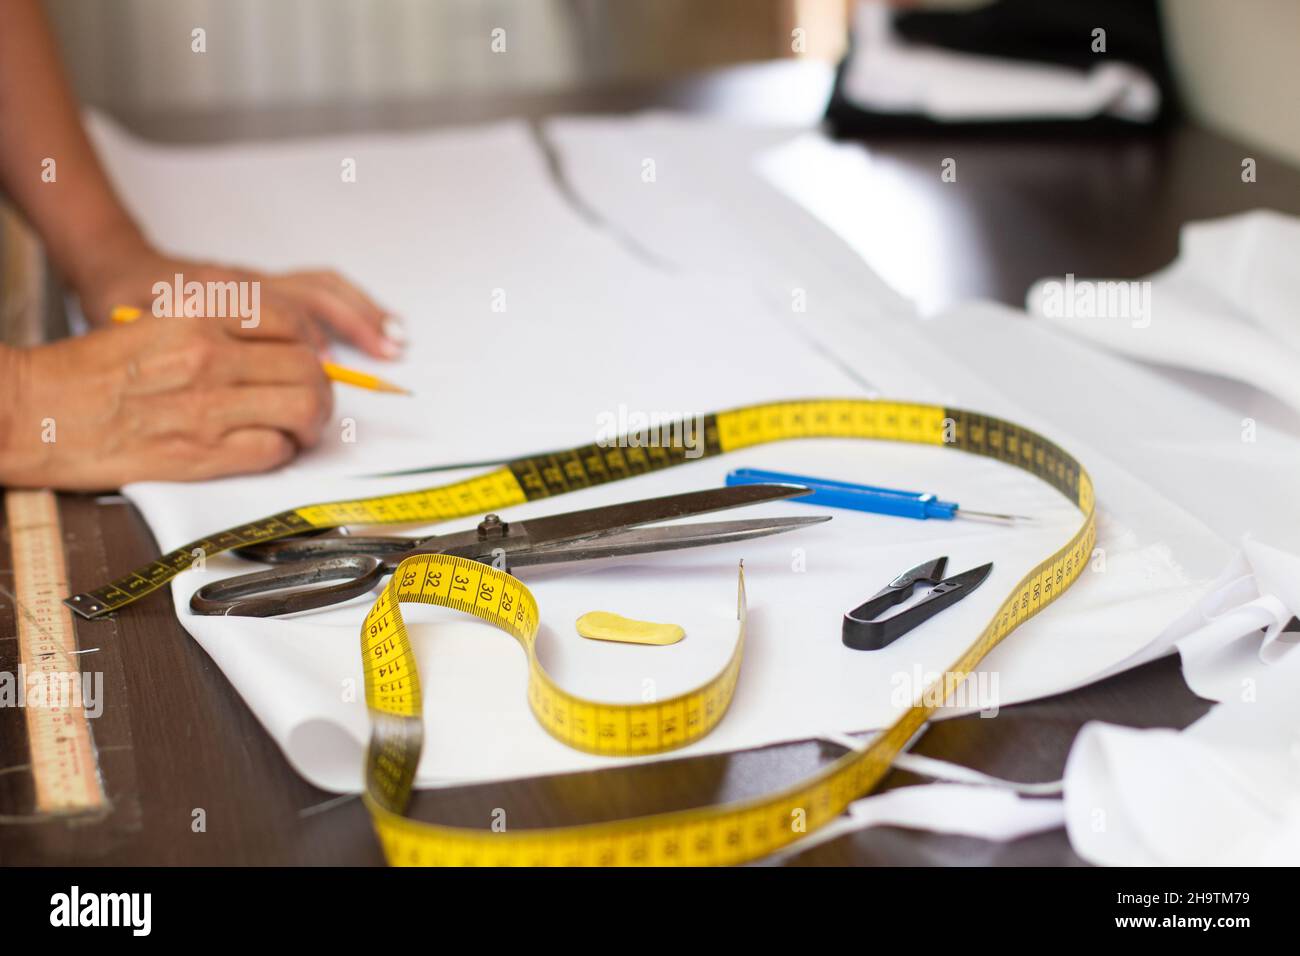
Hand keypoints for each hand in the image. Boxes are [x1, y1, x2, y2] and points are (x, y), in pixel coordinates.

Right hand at [0, 314, 332, 489]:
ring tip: (299, 429)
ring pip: (303, 410)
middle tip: (313, 400)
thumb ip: (218, 328)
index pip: (293, 322)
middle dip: (322, 389)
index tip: (312, 359)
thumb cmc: (89, 371)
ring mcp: (207, 406)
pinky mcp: (200, 453)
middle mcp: (208, 355)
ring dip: (311, 424)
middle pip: (309, 369)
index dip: (313, 346)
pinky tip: (267, 448)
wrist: (31, 409)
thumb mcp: (157, 321)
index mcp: (197, 315)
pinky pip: (274, 450)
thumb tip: (281, 349)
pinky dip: (281, 451)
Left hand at [75, 246, 405, 359]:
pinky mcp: (264, 286)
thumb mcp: (138, 324)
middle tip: (389, 350)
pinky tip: (370, 325)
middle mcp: (249, 284)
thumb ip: (178, 341)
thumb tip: (230, 364)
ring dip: (363, 310)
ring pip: (323, 288)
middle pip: (317, 294)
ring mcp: (260, 283)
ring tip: (395, 336)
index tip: (326, 373)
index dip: (312, 345)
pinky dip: (350, 305)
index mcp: (222, 294)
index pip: (283, 314)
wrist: (115, 266)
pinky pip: (317, 289)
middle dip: (359, 321)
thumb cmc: (123, 302)